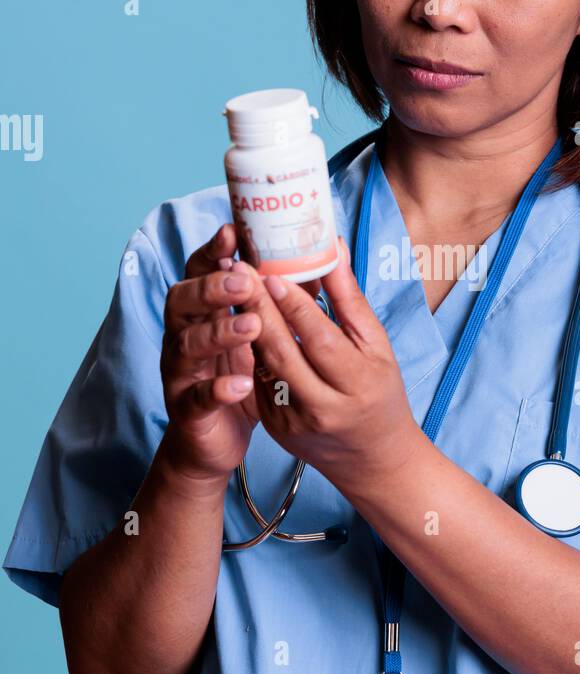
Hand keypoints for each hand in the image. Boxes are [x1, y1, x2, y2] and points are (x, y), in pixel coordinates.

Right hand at [160, 223, 265, 483]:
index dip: (211, 252)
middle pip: (181, 301)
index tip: (232, 233)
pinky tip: (239, 384)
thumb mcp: (256, 335)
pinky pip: (195, 398)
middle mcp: (182, 336)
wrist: (215, 440)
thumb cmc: (239, 376)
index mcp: (200, 313)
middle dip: (212, 287)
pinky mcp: (186, 411)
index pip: (197, 272)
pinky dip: (215, 390)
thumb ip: (269, 300)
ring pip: (186, 345)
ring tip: (251, 325)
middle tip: (245, 280)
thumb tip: (306, 259)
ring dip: (218, 333)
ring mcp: (180, 373)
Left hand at [241, 236, 422, 496]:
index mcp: (357, 385)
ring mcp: (294, 422)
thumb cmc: (380, 392)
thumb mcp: (377, 347)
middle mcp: (323, 408)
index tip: (272, 272)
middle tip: (239, 268)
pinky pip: (259, 381)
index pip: (319, 339)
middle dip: (258, 307)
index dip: (294, 306)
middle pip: (283, 352)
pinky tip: (241, 319)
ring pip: (264, 366)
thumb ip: (350, 300)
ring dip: (246, 324)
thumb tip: (332, 249)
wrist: (371, 458)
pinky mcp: (275, 428)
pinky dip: (251, 348)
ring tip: (234, 287)